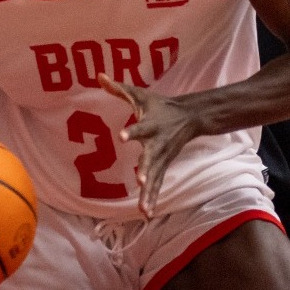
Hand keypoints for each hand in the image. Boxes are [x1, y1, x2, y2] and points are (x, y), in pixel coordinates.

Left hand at [100, 76, 202, 216]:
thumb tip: (98, 75)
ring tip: (143, 209)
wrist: (190, 117)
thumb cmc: (160, 106)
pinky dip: (152, 199)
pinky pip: (157, 185)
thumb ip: (118, 88)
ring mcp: (162, 158)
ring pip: (155, 177)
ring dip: (149, 192)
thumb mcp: (140, 95)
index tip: (122, 136)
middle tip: (140, 180)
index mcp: (151, 125)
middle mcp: (157, 144)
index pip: (140, 128)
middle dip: (146, 170)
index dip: (132, 132)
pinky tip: (146, 214)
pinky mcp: (164, 167)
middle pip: (151, 159)